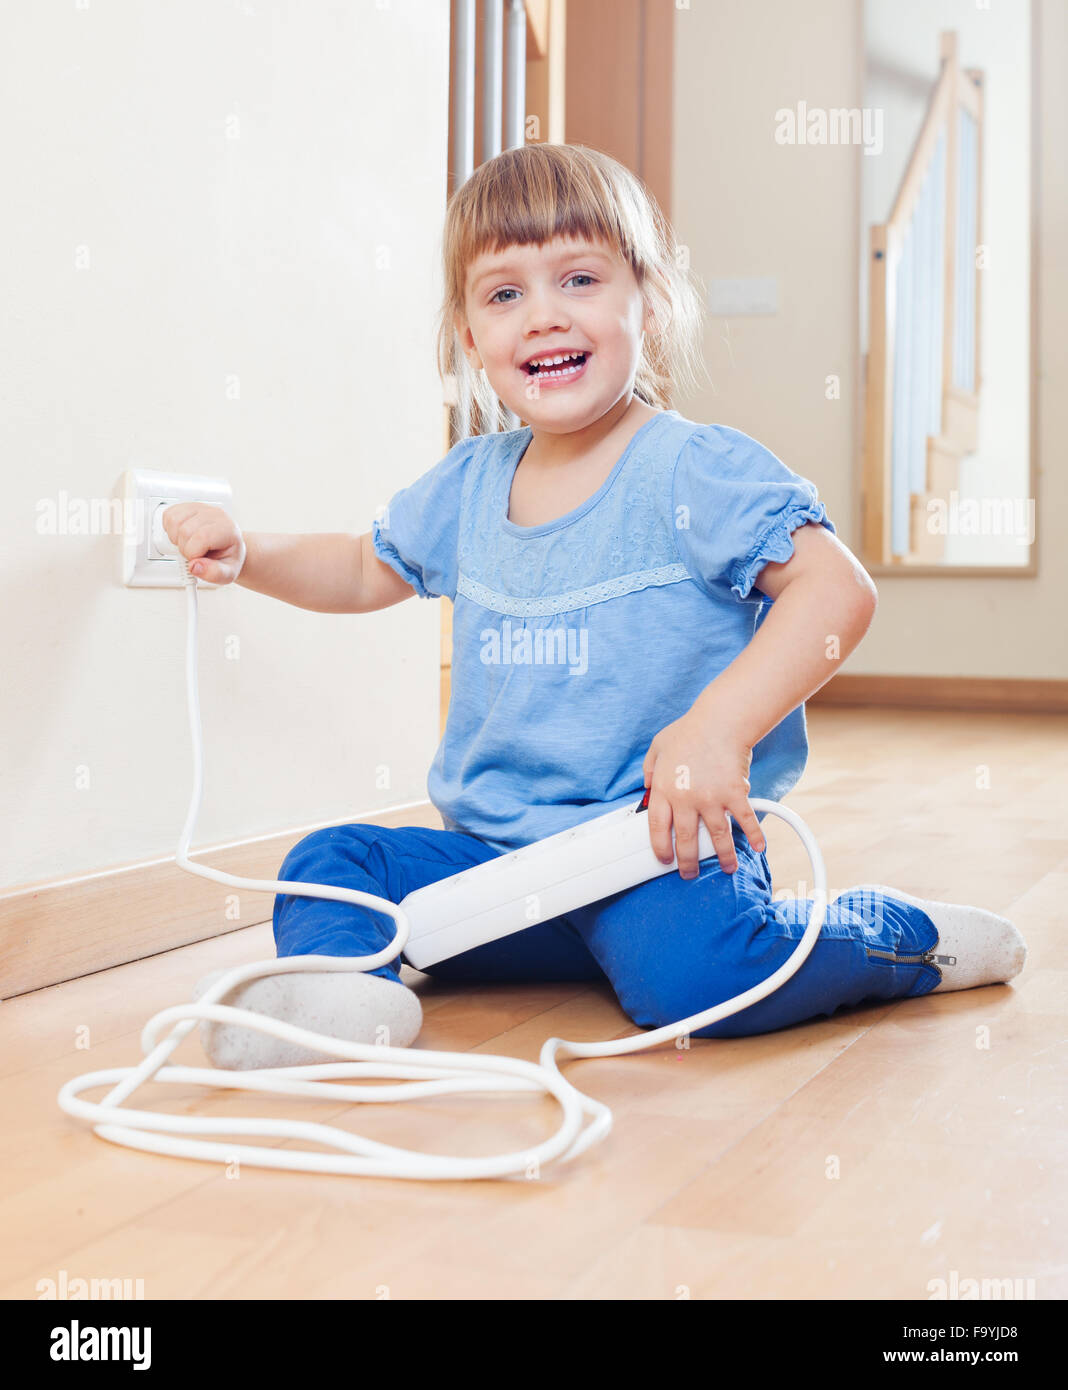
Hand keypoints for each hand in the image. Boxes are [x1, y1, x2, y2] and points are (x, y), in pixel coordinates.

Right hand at [161, 503, 245, 584]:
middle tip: (193, 554)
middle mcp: (214, 515)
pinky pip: (169, 514)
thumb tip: (195, 567)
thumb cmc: (228, 558)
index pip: (201, 537)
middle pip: (185, 530)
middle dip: (184, 548)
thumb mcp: (228, 573)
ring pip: (174, 521)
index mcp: (227, 530)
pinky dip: (170, 529)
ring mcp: (201, 508)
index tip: (196, 560)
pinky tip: (181, 537)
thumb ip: (214, 574)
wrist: (229, 547)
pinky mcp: (188, 506)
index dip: (193, 553)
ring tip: (188, 545)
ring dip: (175, 538)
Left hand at [641, 711, 765, 877]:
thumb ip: (649, 769)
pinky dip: (754, 836)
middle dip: (688, 863)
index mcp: (664, 789)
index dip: (660, 848)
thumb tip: (647, 788)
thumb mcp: (657, 747)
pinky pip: (746, 821)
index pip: (657, 829)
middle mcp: (686, 799)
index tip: (664, 859)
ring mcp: (712, 799)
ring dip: (722, 857)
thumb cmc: (689, 731)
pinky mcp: (735, 795)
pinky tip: (757, 847)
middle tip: (690, 873)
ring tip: (725, 868)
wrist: (720, 721)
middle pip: (685, 840)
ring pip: (717, 838)